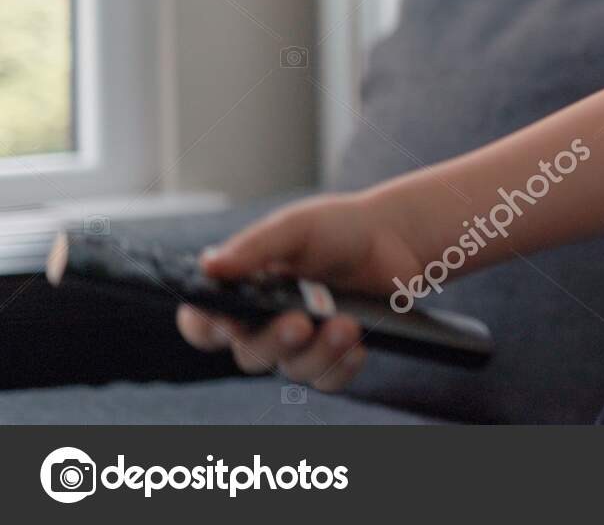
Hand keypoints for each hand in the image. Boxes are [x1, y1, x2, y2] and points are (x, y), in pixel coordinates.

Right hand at [175, 190, 424, 392]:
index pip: (205, 323)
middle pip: (250, 353)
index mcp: (245, 292)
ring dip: (318, 351)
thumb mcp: (296, 227)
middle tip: (299, 323)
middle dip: (273, 341)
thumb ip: (255, 247)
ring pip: (294, 369)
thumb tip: (208, 266)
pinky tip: (357, 347)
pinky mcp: (337, 355)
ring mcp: (303, 342)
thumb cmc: (335, 228)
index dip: (206, 327)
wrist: (394, 236)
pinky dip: (342, 366)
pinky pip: (329, 378)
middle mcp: (267, 323)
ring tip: (346, 324)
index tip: (226, 322)